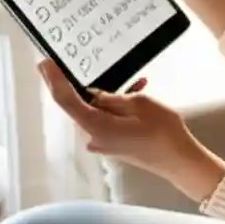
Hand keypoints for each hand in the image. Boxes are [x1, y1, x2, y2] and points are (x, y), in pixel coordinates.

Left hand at [38, 59, 224, 202]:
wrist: (179, 161)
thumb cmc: (162, 131)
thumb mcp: (139, 103)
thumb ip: (111, 97)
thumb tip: (94, 94)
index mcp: (96, 125)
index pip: (66, 100)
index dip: (54, 80)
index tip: (45, 63)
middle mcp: (94, 136)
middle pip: (77, 105)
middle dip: (74, 83)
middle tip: (65, 62)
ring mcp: (104, 142)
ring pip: (95, 110)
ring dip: (105, 93)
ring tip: (126, 77)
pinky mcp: (114, 143)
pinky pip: (107, 118)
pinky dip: (116, 105)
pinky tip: (135, 90)